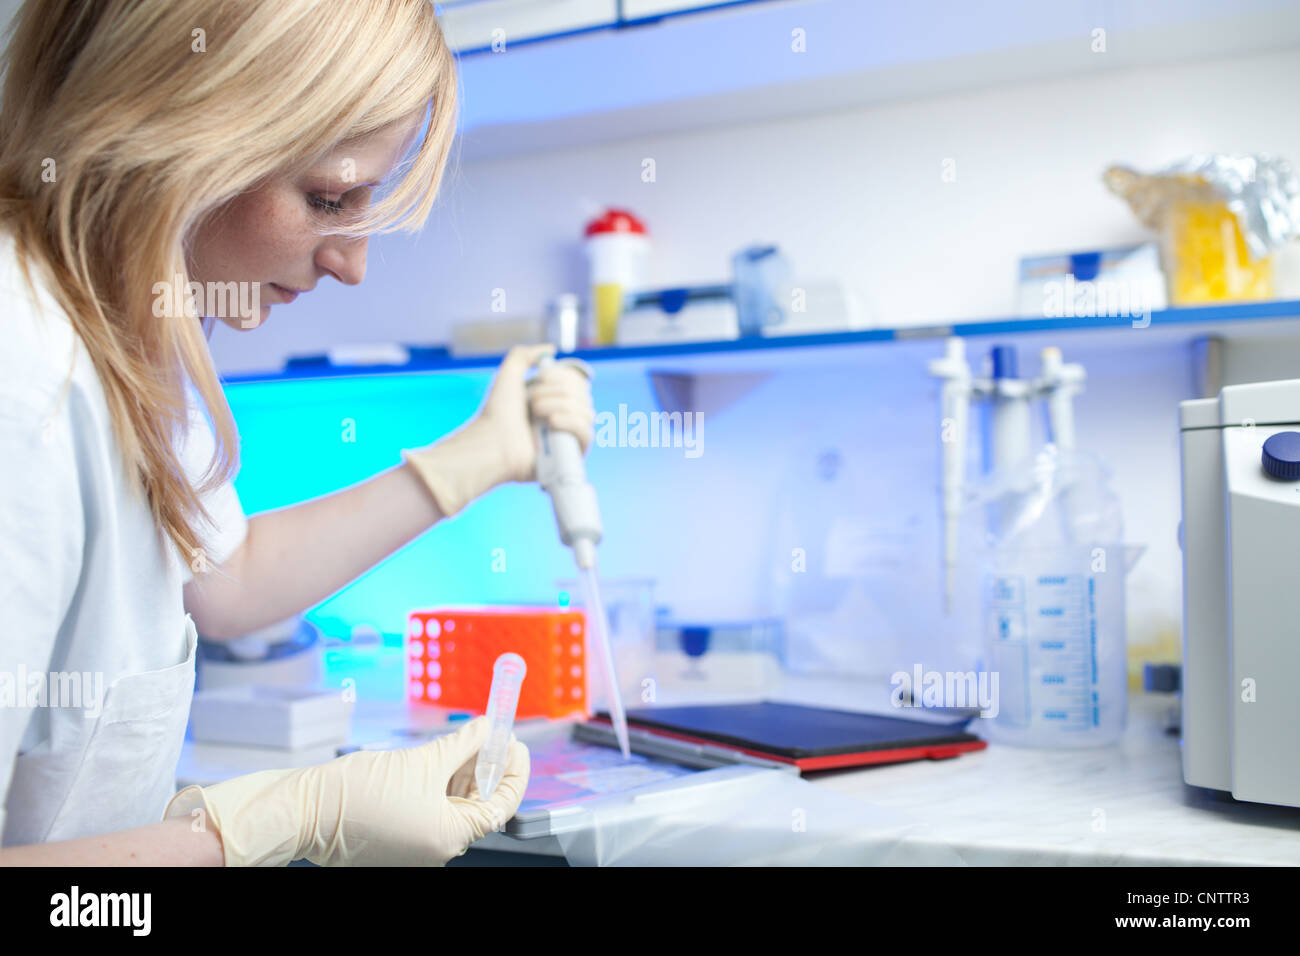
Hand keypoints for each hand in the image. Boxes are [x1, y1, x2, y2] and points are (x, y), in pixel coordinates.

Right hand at [164, 716, 529, 865]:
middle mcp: (436, 850)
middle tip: (490, 734)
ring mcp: (417, 848)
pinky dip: (441, 786)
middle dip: (486, 768)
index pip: (502, 804)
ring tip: (466, 742)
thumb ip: (463, 745)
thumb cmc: (357, 792)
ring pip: (454, 807)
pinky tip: (441, 759)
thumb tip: (488, 728)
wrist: (305, 810)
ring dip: (463, 774)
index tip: (514, 742)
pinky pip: (431, 811)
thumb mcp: (422, 761)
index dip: (513, 770)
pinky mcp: (399, 841)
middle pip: (478, 806)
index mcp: (449, 838)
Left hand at [403, 343, 596, 517]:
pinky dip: (571, 423)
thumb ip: (524, 355)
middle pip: (582, 394)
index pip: (576, 382)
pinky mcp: (571, 455)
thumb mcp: (508, 374)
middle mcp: (563, 417)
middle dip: (555, 391)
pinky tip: (552, 423)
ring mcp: (568, 437)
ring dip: (558, 406)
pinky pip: (586, 433)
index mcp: (553, 400)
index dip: (562, 375)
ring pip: (585, 411)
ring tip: (536, 415)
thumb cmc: (497, 412)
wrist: (491, 442)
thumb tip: (550, 350)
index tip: (541, 377)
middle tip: (531, 402)